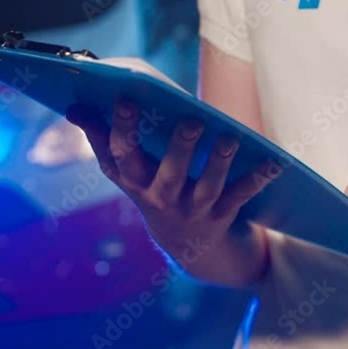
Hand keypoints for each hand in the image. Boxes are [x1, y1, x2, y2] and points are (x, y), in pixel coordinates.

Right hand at [65, 100, 277, 283]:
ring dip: (217, 162)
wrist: (192, 250)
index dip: (118, 129)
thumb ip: (104, 139)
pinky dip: (258, 178)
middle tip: (189, 120)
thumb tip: (74, 106)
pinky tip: (274, 161)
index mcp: (132, 181)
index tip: (123, 98)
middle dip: (177, 148)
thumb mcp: (129, 171)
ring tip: (228, 137)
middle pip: (164, 174)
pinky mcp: (220, 217)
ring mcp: (190, 211)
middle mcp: (158, 198)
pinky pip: (241, 196)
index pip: (117, 156)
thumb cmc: (156, 190)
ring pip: (205, 187)